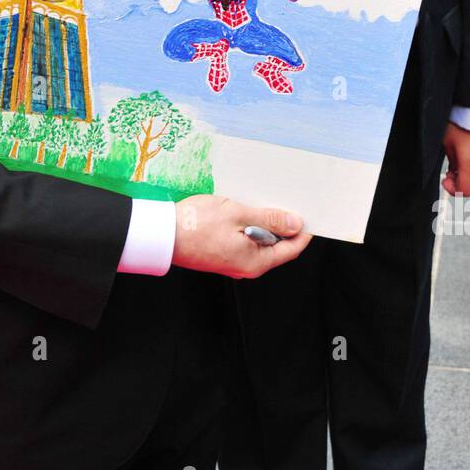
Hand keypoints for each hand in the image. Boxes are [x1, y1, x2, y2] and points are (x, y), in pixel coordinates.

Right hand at [173, 196, 311, 278]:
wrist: (161, 235)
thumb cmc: (196, 224)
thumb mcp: (238, 214)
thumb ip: (269, 219)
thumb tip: (295, 224)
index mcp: (255, 262)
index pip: (291, 249)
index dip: (302, 232)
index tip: (308, 214)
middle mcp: (246, 267)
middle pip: (276, 247)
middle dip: (282, 225)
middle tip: (283, 201)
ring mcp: (233, 263)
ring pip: (259, 243)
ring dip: (263, 223)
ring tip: (259, 202)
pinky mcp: (222, 256)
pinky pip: (244, 242)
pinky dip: (248, 227)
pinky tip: (242, 211)